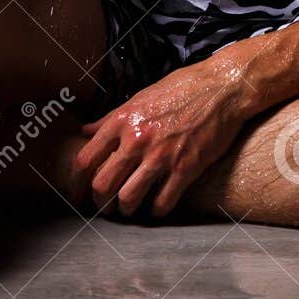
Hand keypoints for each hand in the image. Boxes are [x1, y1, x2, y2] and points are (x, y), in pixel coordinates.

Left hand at [75, 61, 247, 218]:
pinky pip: (163, 202)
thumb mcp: (140, 97)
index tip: (79, 192)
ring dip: (126, 209)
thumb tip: (86, 130)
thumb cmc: (181, 88)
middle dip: (100, 202)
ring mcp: (161, 155)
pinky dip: (156, 210)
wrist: (221, 89)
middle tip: (105, 206)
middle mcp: (137, 139)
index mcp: (122, 120)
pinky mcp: (186, 168)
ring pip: (129, 198)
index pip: (86, 159)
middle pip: (103, 185)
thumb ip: (111, 117)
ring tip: (130, 209)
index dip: (77, 182)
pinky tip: (157, 207)